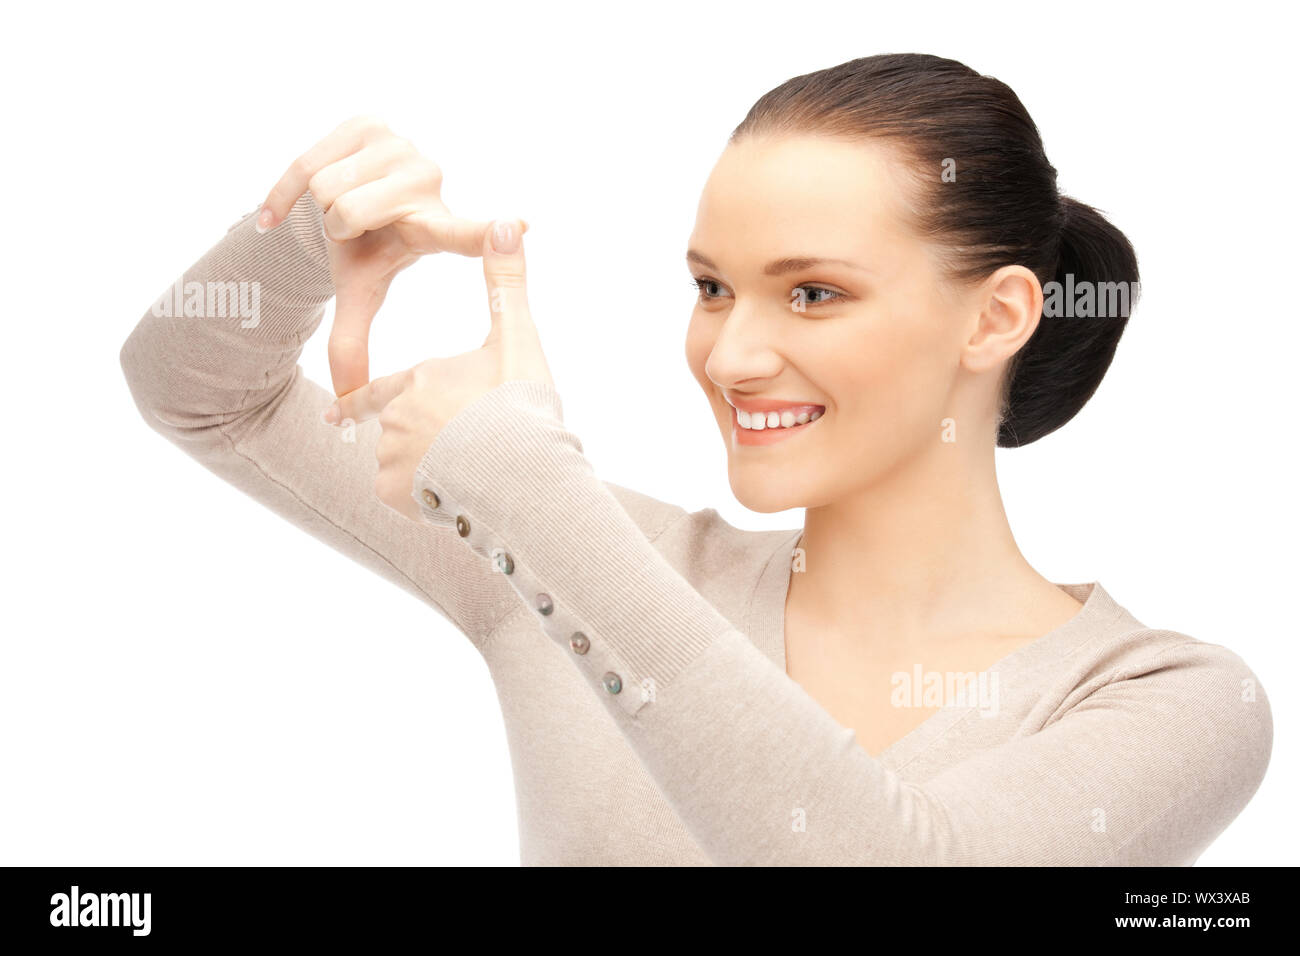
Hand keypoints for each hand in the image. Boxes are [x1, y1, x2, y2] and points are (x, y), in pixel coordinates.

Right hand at [256, 115, 528, 394]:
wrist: (328, 207)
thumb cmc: (358, 252)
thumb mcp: (357, 295)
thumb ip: (352, 347)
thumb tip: (342, 404)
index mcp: (432, 228)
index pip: (462, 234)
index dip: (486, 234)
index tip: (521, 226)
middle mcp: (425, 181)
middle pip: (348, 212)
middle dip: (333, 227)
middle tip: (351, 231)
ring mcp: (400, 147)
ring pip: (327, 187)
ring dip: (316, 205)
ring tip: (338, 209)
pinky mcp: (367, 122)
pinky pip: (306, 164)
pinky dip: (284, 192)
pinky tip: (288, 209)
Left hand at [322, 218, 554, 520]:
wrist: (520, 471)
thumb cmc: (520, 406)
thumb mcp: (517, 340)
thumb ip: (506, 286)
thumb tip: (506, 220)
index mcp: (419, 378)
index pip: (380, 390)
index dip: (361, 399)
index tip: (335, 411)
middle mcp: (395, 415)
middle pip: (399, 432)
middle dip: (420, 444)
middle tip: (455, 454)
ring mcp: (391, 456)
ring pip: (400, 467)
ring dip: (421, 474)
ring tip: (464, 478)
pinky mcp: (395, 493)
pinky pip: (402, 498)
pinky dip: (421, 501)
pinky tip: (453, 499)